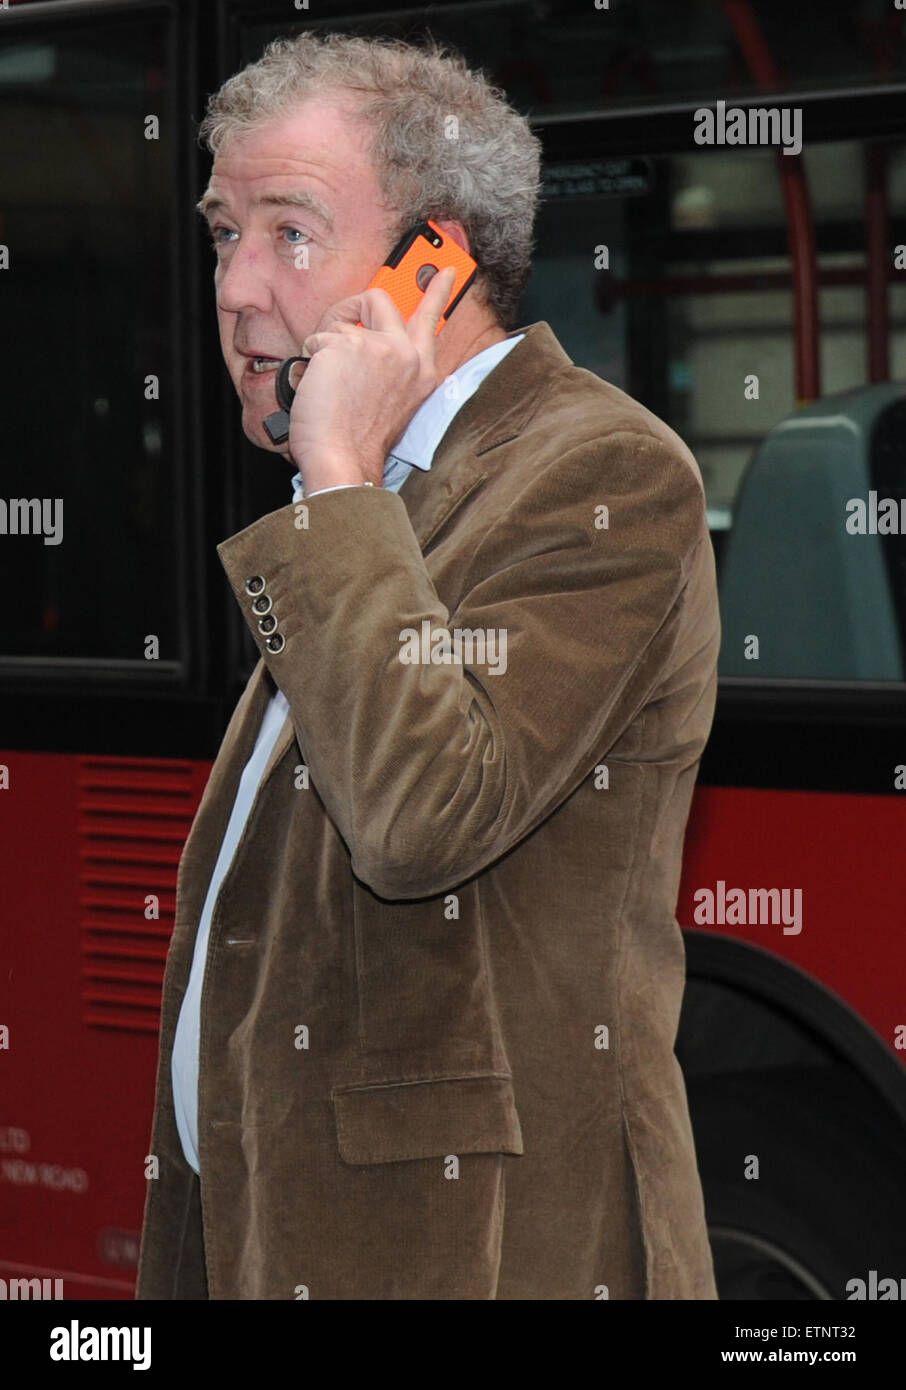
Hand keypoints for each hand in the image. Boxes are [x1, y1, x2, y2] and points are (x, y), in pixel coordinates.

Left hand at [287, 264, 456, 494]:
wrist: (342, 460)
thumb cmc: (356, 442)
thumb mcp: (391, 403)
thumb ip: (388, 369)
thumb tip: (361, 342)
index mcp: (421, 372)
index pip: (432, 320)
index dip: (439, 291)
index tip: (445, 270)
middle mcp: (408, 356)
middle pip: (379, 299)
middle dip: (351, 308)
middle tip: (338, 331)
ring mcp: (380, 347)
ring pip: (342, 317)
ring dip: (324, 341)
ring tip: (324, 377)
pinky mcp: (348, 344)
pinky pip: (316, 337)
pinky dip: (307, 361)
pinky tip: (316, 386)